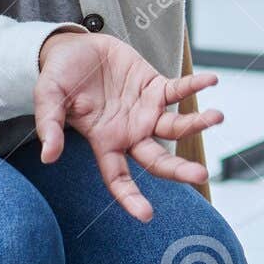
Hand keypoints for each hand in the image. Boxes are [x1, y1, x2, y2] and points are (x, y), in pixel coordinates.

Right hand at [35, 31, 223, 220]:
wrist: (73, 48)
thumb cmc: (59, 78)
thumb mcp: (47, 99)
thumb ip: (50, 125)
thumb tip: (49, 156)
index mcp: (104, 141)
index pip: (118, 178)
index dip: (131, 197)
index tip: (147, 215)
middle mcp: (130, 131)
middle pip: (158, 159)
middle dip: (179, 168)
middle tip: (200, 174)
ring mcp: (146, 110)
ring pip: (176, 125)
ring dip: (196, 122)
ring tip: (216, 117)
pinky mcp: (155, 86)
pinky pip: (179, 90)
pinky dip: (194, 85)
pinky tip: (210, 80)